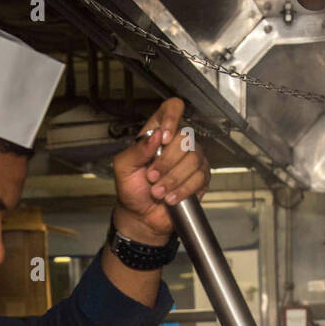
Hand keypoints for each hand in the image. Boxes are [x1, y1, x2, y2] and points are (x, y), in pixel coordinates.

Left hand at [111, 97, 210, 242]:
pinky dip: (183, 189)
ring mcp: (191, 160)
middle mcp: (176, 143)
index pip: (172, 109)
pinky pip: (199, 177)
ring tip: (158, 192)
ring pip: (194, 159)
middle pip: (184, 138)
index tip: (164, 138)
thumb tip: (156, 134)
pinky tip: (171, 198)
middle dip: (166, 162)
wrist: (141, 216)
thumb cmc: (131, 189)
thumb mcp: (124, 167)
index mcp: (157, 134)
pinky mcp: (200, 178)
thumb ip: (137, 150)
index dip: (172, 117)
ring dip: (173, 179)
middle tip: (151, 177)